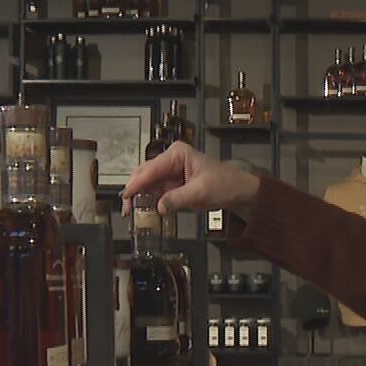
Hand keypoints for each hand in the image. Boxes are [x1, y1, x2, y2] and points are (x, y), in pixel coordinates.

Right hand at [119, 142, 260, 216]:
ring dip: (139, 198)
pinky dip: (148, 202)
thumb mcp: (201, 192)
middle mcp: (170, 159)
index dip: (137, 183)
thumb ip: (178, 198)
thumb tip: (159, 206)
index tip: (127, 196)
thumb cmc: (225, 184)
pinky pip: (155, 192)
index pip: (152, 168)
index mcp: (178, 153)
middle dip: (134, 191)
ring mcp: (170, 172)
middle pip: (145, 174)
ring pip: (147, 184)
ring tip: (132, 212)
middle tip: (127, 208)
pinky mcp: (172, 184)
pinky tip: (143, 211)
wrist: (238, 192)